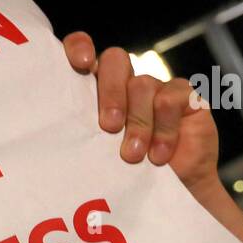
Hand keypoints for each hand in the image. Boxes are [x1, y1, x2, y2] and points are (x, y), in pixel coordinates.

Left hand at [61, 33, 242, 242]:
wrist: (169, 196)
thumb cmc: (123, 176)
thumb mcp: (94, 154)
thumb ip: (81, 132)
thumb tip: (58, 131)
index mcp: (94, 89)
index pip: (82, 50)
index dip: (79, 47)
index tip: (82, 63)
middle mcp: (124, 82)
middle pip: (115, 61)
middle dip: (110, 93)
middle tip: (108, 127)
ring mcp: (155, 87)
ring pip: (142, 85)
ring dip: (138, 124)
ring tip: (133, 156)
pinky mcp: (184, 97)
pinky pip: (171, 98)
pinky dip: (163, 128)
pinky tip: (159, 155)